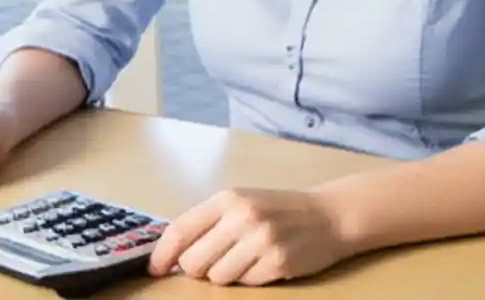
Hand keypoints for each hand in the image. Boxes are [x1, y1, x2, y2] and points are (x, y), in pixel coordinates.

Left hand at [148, 188, 353, 285]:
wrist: (329, 215)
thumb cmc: (277, 210)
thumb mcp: (240, 203)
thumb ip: (208, 223)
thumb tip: (173, 254)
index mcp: (227, 199)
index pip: (181, 230)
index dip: (163, 254)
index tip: (154, 269)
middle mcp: (242, 218)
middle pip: (194, 262)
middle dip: (198, 268)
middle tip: (215, 260)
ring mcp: (261, 241)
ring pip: (218, 277)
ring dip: (225, 275)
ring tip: (245, 259)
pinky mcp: (278, 263)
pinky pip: (245, 285)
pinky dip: (249, 280)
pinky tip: (263, 264)